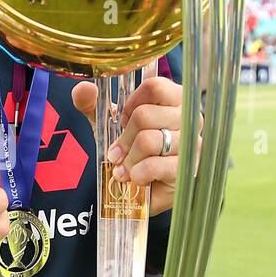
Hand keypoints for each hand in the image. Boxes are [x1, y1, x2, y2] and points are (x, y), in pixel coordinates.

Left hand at [71, 75, 200, 215]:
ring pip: (148, 140)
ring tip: (125, 167)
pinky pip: (155, 165)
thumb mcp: (109, 124)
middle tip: (118, 152)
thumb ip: (92, 103)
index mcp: (175, 98)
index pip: (154, 87)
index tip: (124, 120)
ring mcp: (191, 143)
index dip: (131, 105)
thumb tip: (83, 88)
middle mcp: (189, 117)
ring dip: (129, 158)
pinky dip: (138, 173)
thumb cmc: (133, 149)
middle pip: (145, 115)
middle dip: (124, 138)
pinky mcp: (187, 169)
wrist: (144, 189)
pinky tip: (136, 178)